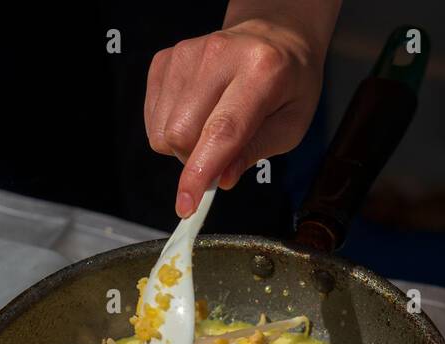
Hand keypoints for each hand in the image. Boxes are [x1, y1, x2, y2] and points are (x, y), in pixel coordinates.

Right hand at [145, 4, 338, 217]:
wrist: (273, 37)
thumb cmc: (288, 84)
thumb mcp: (291, 125)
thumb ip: (255, 152)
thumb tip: (221, 179)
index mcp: (260, 71)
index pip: (221, 131)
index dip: (201, 173)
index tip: (187, 205)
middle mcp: (218, 55)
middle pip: (180, 133)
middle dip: (195, 159)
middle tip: (221, 153)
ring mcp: (187, 53)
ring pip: (161, 129)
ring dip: (183, 144)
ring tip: (210, 128)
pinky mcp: (167, 58)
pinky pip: (152, 116)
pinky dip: (170, 127)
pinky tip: (196, 114)